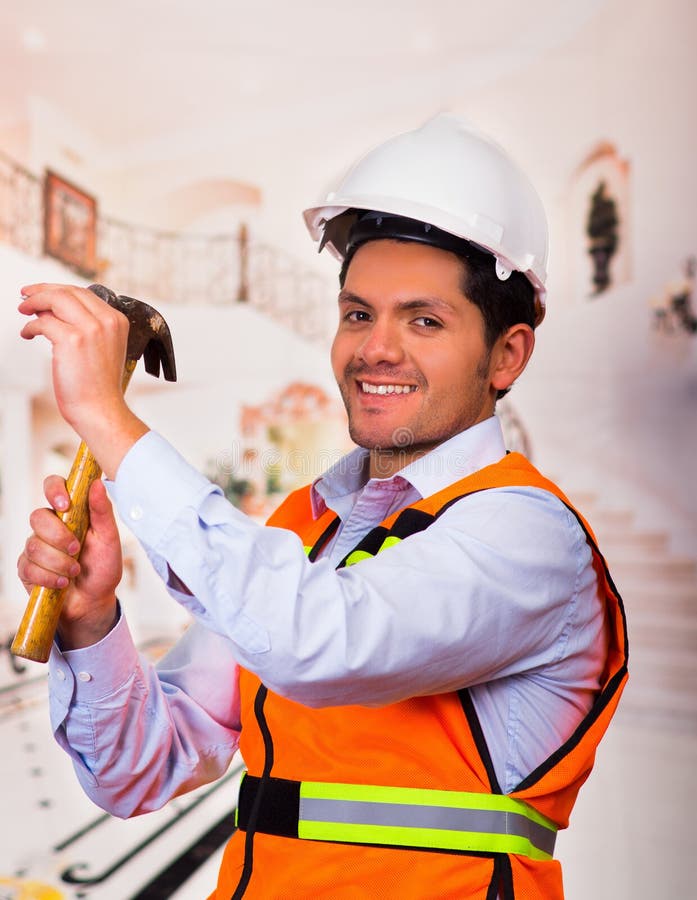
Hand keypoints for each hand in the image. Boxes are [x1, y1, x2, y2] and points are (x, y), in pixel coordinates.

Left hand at [18, 283, 148, 478]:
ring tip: (24, 310)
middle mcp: (106, 321)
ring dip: (34, 302)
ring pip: (56, 299)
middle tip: (26, 295)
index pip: (84, 293)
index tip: (43, 292)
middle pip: (69, 291)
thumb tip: (51, 309)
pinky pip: (43, 322)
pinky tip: (28, 334)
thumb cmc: (99, 386)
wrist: (100, 409)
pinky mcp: (73, 340)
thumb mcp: (101, 348)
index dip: (59, 289)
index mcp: (117, 322)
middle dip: (43, 290)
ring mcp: (91, 329)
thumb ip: (84, 326)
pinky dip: (31, 326)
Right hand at [18, 476, 122, 648]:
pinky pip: (28, 567)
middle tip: (76, 549)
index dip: (54, 491)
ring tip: (75, 571)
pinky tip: (62, 583)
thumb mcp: (110, 539)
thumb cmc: (103, 566)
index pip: (53, 486)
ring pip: (33, 545)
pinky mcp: (27, 568)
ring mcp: (36, 547)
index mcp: (70, 512)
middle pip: (37, 517)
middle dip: (58, 536)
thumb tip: (98, 483)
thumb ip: (103, 512)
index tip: (65, 505)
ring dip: (58, 562)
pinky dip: (49, 577)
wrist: (94, 601)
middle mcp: (49, 526)